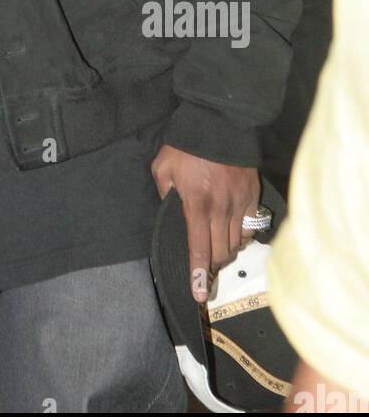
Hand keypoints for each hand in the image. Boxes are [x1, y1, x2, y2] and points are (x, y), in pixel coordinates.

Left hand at [151, 144, 259, 303]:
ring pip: (236, 243)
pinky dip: (240, 235)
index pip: (199, 248)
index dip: (198, 274)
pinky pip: (249, 227)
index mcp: (196, 204)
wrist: (219, 122)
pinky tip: (231, 233)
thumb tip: (170, 211)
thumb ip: (164, 193)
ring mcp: (240, 202)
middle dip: (212, 265)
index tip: (198, 294)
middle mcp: (221, 208)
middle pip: (221, 252)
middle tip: (205, 268)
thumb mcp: (162, 167)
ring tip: (217, 251)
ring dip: (226, 252)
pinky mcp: (253, 195)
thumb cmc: (186, 145)